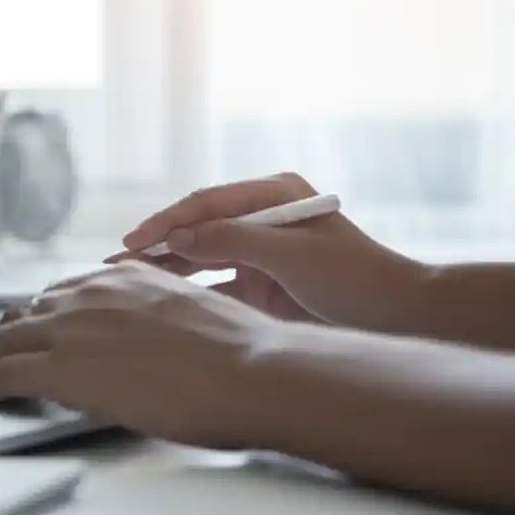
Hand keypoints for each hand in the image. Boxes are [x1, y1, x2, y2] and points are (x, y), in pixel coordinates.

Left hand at [0, 261, 279, 448]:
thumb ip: (155, 318)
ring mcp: (70, 328)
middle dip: (15, 333)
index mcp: (124, 276)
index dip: (47, 313)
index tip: (41, 327)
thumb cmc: (241, 354)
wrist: (250, 372)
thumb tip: (149, 340)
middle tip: (6, 353)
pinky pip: (5, 373)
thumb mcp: (189, 312)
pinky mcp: (59, 368)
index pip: (65, 290)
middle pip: (29, 310)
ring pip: (8, 339)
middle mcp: (90, 293)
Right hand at [106, 172, 428, 333]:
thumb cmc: (355, 278)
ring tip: (124, 284)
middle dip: (157, 246)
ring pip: (200, 259)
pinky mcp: (260, 287)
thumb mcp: (291, 255)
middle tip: (114, 265)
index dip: (167, 222)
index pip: (206, 204)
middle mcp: (263, 220)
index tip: (133, 241)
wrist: (401, 319)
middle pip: (197, 230)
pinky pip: (214, 287)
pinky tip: (157, 303)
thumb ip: (232, 241)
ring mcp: (260, 254)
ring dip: (165, 271)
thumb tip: (177, 237)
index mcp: (274, 196)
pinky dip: (187, 294)